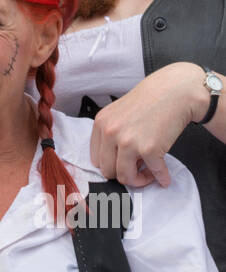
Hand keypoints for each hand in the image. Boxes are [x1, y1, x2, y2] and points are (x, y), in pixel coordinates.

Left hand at [89, 63, 205, 187]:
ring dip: (140, 180)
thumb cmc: (150, 100)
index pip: (97, 159)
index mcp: (101, 124)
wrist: (174, 91)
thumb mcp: (119, 113)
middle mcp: (110, 133)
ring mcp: (128, 142)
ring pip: (126, 177)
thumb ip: (112, 135)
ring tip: (150, 173)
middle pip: (108, 171)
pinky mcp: (149, 149)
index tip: (123, 164)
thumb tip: (115, 161)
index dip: (111, 165)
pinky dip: (161, 177)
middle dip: (124, 174)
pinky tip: (164, 176)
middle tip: (138, 169)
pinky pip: (154, 173)